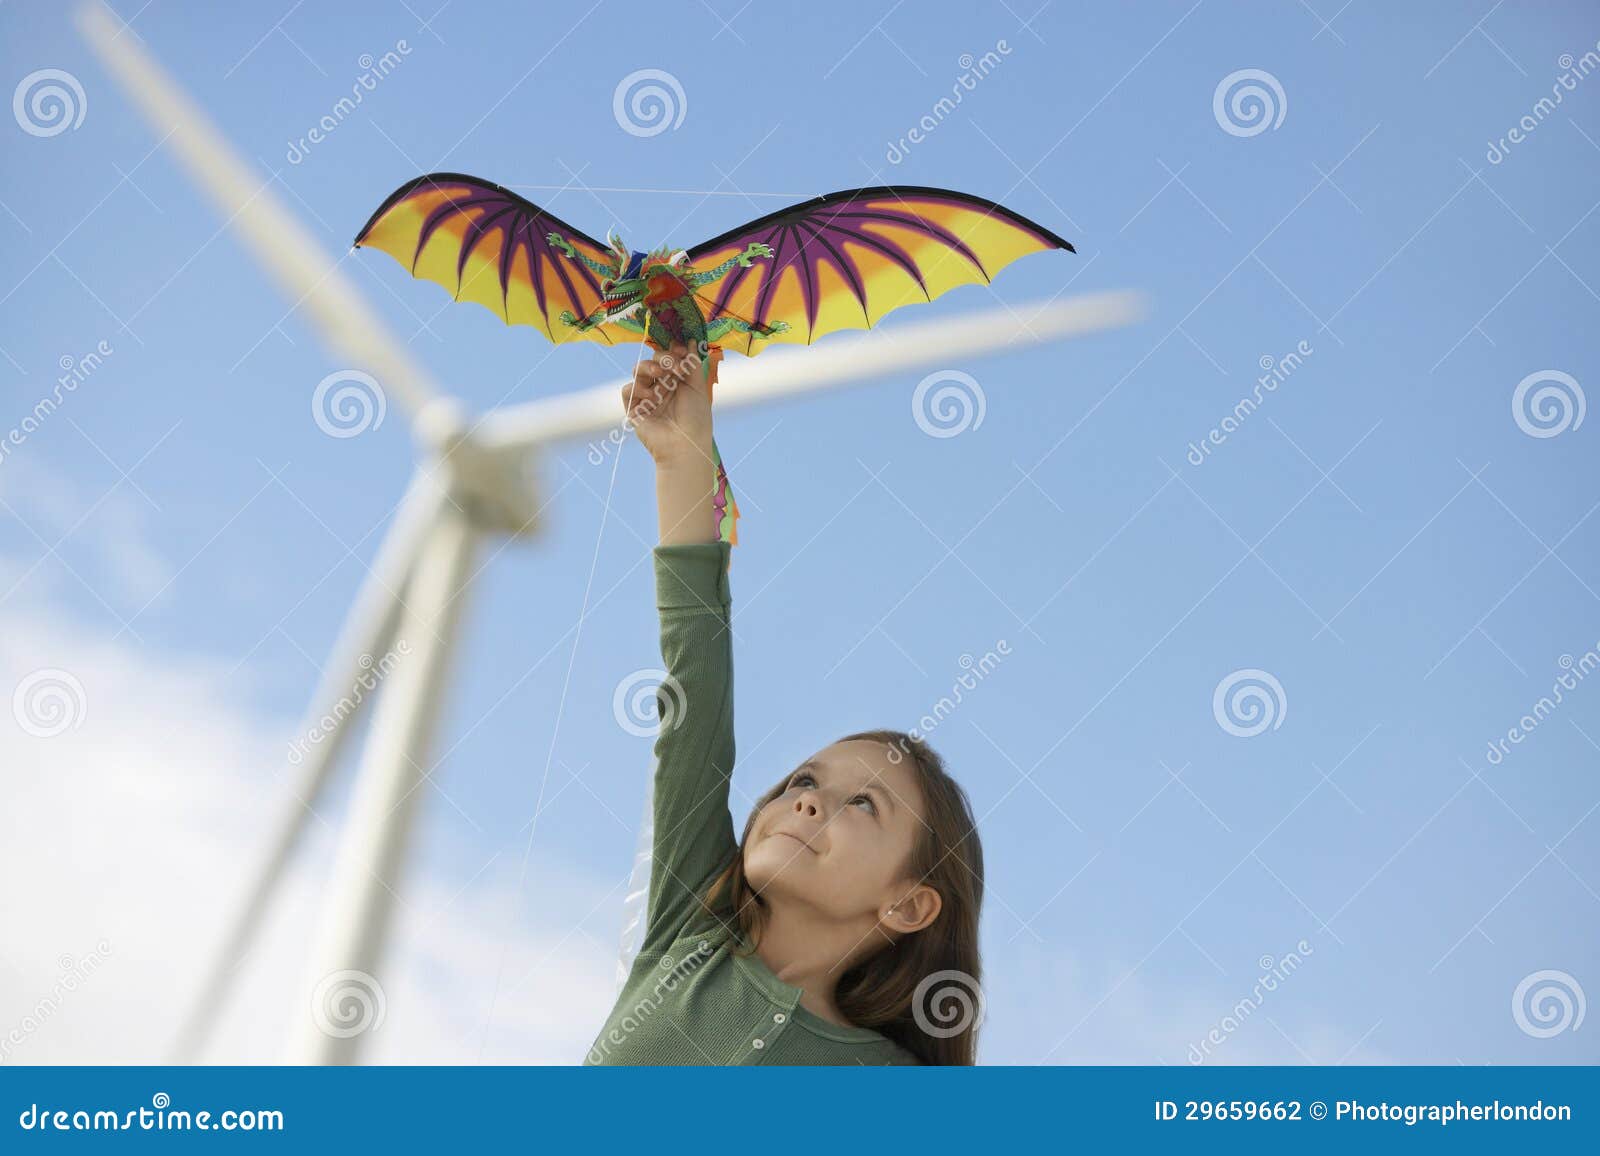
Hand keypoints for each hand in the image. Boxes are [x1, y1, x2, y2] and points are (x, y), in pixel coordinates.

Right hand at [622, 341, 716, 466]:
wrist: (686, 445)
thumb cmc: (696, 419)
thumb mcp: (698, 387)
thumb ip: (692, 363)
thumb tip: (690, 340)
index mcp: (676, 381)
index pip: (668, 357)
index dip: (671, 350)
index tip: (680, 350)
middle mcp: (660, 387)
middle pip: (653, 360)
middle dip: (663, 358)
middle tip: (673, 366)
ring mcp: (646, 397)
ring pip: (638, 371)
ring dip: (649, 368)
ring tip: (661, 376)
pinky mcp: (634, 409)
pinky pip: (627, 390)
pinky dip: (637, 388)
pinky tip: (651, 397)